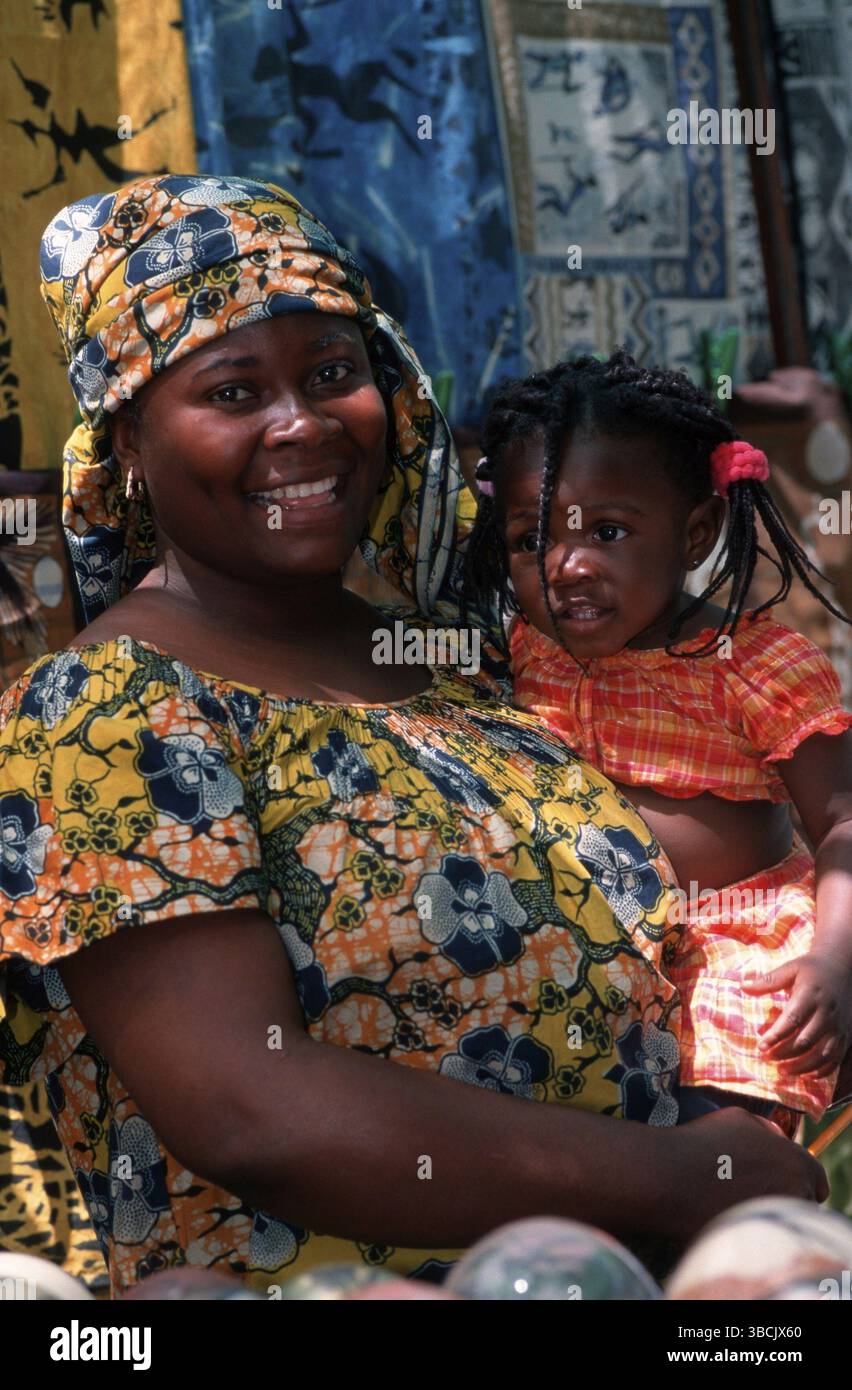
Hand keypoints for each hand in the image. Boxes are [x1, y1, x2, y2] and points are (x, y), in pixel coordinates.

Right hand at [666, 1108, 828, 1243]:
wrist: (670, 1177)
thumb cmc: (704, 1142)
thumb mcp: (739, 1119)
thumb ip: (767, 1130)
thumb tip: (777, 1139)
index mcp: (797, 1161)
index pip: (817, 1179)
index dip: (801, 1178)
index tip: (784, 1181)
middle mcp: (796, 1191)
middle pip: (802, 1200)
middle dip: (784, 1194)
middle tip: (754, 1189)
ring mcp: (777, 1217)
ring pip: (783, 1218)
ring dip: (768, 1212)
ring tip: (738, 1202)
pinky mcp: (757, 1237)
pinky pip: (763, 1234)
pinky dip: (751, 1227)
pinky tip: (728, 1215)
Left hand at [741, 952, 851, 1078]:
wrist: (843, 967)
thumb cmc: (811, 969)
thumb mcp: (790, 968)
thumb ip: (768, 981)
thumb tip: (742, 987)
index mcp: (811, 995)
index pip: (792, 1020)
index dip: (775, 1035)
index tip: (760, 1045)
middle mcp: (827, 1013)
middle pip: (806, 1040)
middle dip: (784, 1053)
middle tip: (767, 1058)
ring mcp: (839, 1026)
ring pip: (822, 1054)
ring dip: (802, 1066)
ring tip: (782, 1070)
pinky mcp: (846, 1034)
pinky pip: (836, 1058)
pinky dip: (822, 1070)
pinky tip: (807, 1075)